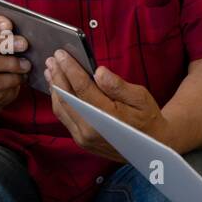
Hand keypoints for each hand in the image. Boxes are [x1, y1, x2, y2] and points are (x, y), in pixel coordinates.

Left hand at [44, 51, 161, 162]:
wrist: (151, 147)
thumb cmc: (147, 118)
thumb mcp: (140, 98)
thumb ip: (117, 86)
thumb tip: (98, 72)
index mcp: (107, 116)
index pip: (82, 88)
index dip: (70, 69)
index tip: (60, 54)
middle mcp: (91, 129)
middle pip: (67, 98)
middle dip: (58, 76)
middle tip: (51, 59)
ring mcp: (84, 138)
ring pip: (61, 109)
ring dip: (55, 88)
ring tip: (50, 71)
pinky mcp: (81, 141)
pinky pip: (64, 118)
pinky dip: (59, 101)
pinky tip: (58, 89)